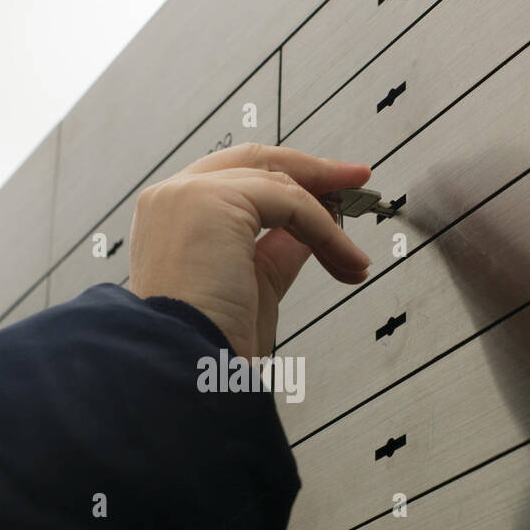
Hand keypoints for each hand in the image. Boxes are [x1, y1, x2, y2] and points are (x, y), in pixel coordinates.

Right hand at [127, 143, 372, 358]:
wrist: (189, 367)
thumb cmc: (212, 340)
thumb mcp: (257, 283)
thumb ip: (281, 248)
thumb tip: (314, 227)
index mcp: (173, 216)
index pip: (236, 178)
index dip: (286, 182)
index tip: (330, 195)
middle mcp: (173, 197)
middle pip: (254, 162)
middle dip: (312, 171)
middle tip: (356, 180)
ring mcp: (189, 194)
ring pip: (277, 182)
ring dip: (327, 218)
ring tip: (353, 255)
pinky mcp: (214, 200)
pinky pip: (289, 202)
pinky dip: (325, 229)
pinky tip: (344, 258)